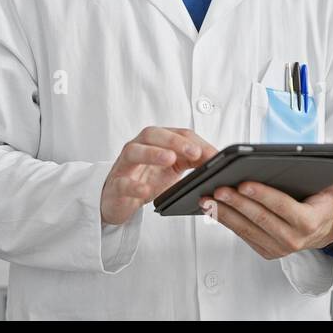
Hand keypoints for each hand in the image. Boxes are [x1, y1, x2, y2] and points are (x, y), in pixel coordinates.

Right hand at [101, 127, 218, 225]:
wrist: (119, 199)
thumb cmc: (147, 179)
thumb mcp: (174, 168)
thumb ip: (194, 161)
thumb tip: (216, 159)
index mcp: (155, 141)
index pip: (177, 133)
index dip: (195, 142)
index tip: (212, 154)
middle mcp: (138, 147)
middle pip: (153, 134)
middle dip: (174, 141)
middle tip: (194, 152)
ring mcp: (125, 165)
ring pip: (134, 152)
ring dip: (152, 153)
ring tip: (169, 159)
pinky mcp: (115, 185)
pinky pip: (122, 183)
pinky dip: (134, 186)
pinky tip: (145, 190)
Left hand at [200, 180, 332, 259]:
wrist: (324, 229)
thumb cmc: (324, 201)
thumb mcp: (332, 184)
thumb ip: (324, 169)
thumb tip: (308, 154)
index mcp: (310, 221)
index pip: (282, 206)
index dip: (262, 195)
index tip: (244, 183)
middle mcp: (295, 239)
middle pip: (260, 218)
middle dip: (237, 202)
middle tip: (218, 188)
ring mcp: (279, 248)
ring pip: (247, 229)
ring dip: (225, 213)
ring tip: (207, 198)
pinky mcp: (267, 252)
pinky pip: (243, 235)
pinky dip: (226, 221)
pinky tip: (214, 208)